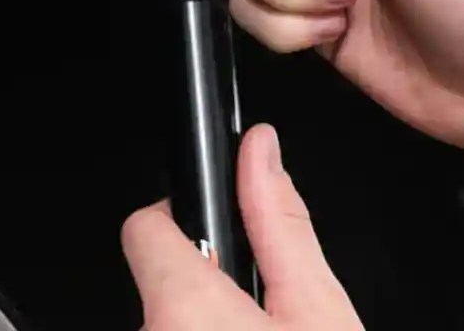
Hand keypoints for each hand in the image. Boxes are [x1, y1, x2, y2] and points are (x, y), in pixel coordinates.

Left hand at [121, 124, 362, 329]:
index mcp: (184, 307)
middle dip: (205, 284)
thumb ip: (282, 225)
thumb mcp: (319, 309)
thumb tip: (260, 150)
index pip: (144, 227)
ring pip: (168, 322)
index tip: (218, 233)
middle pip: (161, 279)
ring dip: (206, 325)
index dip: (183, 220)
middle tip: (261, 313)